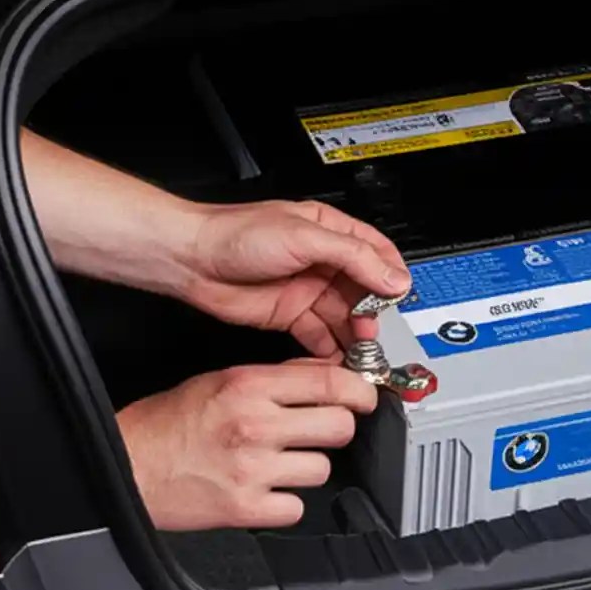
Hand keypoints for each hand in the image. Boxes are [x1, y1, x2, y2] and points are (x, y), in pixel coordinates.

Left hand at [20, 131, 408, 354]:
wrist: (192, 259)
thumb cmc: (236, 234)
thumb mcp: (305, 236)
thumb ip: (352, 256)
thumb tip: (390, 277)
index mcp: (330, 232)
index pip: (375, 253)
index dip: (391, 276)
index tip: (398, 299)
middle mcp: (322, 261)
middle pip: (363, 290)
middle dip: (372, 313)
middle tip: (374, 334)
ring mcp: (306, 289)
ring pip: (343, 316)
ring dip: (354, 335)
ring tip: (359, 352)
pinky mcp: (289, 314)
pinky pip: (320, 334)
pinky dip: (330, 348)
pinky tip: (335, 357)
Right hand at [117, 359, 376, 530]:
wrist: (128, 465)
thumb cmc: (167, 423)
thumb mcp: (220, 380)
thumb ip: (276, 377)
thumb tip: (325, 374)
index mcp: (248, 386)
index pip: (329, 382)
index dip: (359, 391)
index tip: (365, 397)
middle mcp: (254, 425)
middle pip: (339, 427)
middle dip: (335, 429)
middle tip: (319, 431)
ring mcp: (252, 469)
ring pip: (322, 469)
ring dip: (308, 467)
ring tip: (279, 462)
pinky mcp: (245, 508)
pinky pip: (296, 507)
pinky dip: (285, 502)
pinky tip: (266, 489)